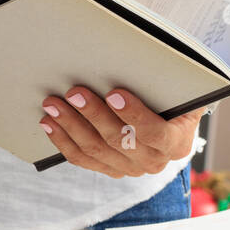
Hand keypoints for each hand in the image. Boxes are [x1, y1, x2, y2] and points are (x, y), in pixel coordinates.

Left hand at [39, 87, 203, 177]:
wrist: (169, 121)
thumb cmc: (172, 98)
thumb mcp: (180, 90)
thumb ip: (167, 82)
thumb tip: (140, 60)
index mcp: (176, 142)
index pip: (154, 132)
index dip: (134, 114)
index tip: (114, 94)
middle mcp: (154, 161)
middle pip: (119, 140)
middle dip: (93, 114)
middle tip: (73, 93)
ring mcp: (130, 168)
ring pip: (95, 150)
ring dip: (71, 126)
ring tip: (53, 106)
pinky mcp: (109, 169)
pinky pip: (82, 159)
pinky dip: (63, 141)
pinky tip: (49, 124)